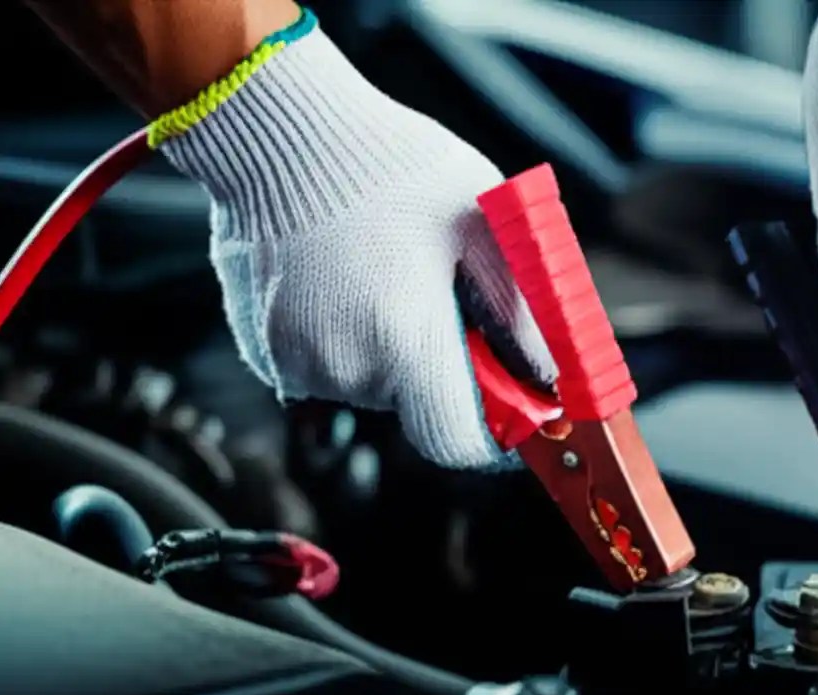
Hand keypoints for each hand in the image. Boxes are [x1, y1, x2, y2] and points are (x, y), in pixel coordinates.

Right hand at [159, 28, 554, 469]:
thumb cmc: (390, 165)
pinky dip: (351, 340)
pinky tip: (352, 281)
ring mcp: (297, 363)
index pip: (457, 442)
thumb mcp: (483, 226)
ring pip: (373, 387)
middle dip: (445, 369)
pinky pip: (328, 367)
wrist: (281, 131)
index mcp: (404, 340)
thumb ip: (521, 313)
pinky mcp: (266, 350)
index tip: (516, 409)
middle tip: (448, 299)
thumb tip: (552, 376)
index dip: (496, 436)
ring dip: (395, 351)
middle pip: (418, 408)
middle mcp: (344, 367)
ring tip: (391, 277)